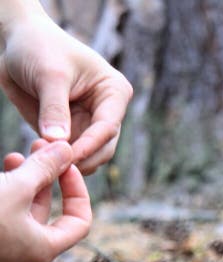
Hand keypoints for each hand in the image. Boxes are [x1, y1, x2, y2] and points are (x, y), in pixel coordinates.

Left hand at [0, 12, 131, 173]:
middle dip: (81, 158)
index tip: (67, 158)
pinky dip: (55, 160)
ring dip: (68, 162)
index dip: (89, 145)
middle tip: (54, 167)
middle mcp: (107, 112)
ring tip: (41, 159)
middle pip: (103, 148)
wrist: (17, 41)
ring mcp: (89, 124)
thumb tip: (57, 141)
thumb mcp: (49, 75)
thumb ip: (54, 109)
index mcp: (114, 93)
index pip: (108, 127)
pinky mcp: (71, 132)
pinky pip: (68, 155)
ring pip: (88, 157)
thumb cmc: (39, 48)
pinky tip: (37, 157)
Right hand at [0, 141, 91, 261]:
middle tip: (40, 147)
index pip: (79, 222)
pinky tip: (2, 167)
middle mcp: (24, 252)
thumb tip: (69, 149)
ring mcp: (1, 247)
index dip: (78, 191)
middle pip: (47, 211)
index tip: (67, 165)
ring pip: (22, 209)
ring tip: (17, 154)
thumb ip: (44, 168)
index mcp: (43, 249)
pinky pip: (2, 211)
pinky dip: (6, 189)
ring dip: (24, 179)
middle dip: (46, 176)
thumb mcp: (15, 187)